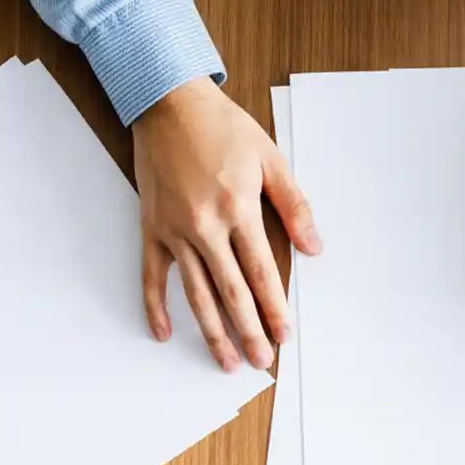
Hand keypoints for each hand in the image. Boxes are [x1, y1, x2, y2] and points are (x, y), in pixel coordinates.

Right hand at [133, 78, 320, 371]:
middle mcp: (205, 226)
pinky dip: (156, 307)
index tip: (284, 335)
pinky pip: (152, 277)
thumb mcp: (270, 158)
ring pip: (195, 293)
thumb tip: (313, 247)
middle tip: (261, 361)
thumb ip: (294, 205)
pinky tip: (165, 333)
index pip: (261, 273)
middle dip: (248, 332)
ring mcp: (174, 231)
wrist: (169, 102)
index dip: (274, 309)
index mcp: (238, 209)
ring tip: (225, 361)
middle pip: (230, 292)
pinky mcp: (151, 228)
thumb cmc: (222, 127)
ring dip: (211, 331)